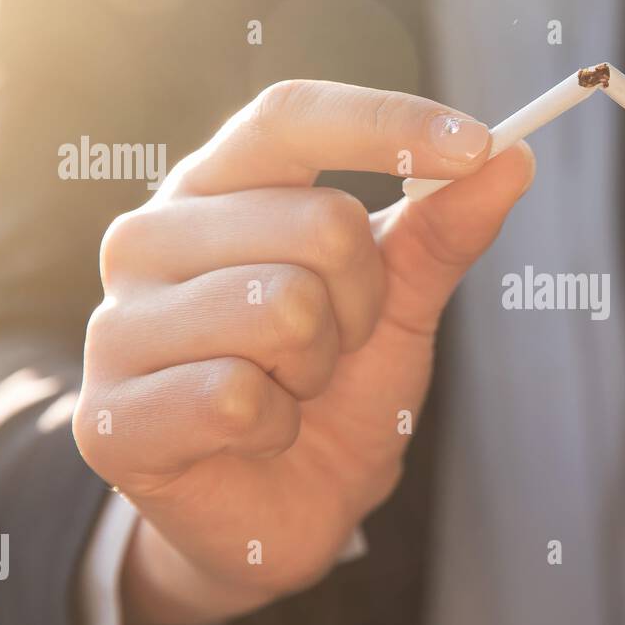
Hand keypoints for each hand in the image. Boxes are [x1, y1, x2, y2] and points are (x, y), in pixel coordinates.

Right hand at [73, 80, 532, 624]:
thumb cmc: (337, 390)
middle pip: (318, 224)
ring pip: (281, 308)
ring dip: (318, 367)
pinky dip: (277, 426)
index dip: (385, 123)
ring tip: (290, 389)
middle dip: (365, 303)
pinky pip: (235, 395)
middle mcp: (150, 237)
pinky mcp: (109, 416)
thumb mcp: (400, 306)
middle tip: (336, 346)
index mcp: (217, 189)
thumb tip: (515, 156)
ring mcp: (117, 324)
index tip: (481, 143)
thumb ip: (441, 232)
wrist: (293, 507)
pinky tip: (256, 435)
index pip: (290, 117)